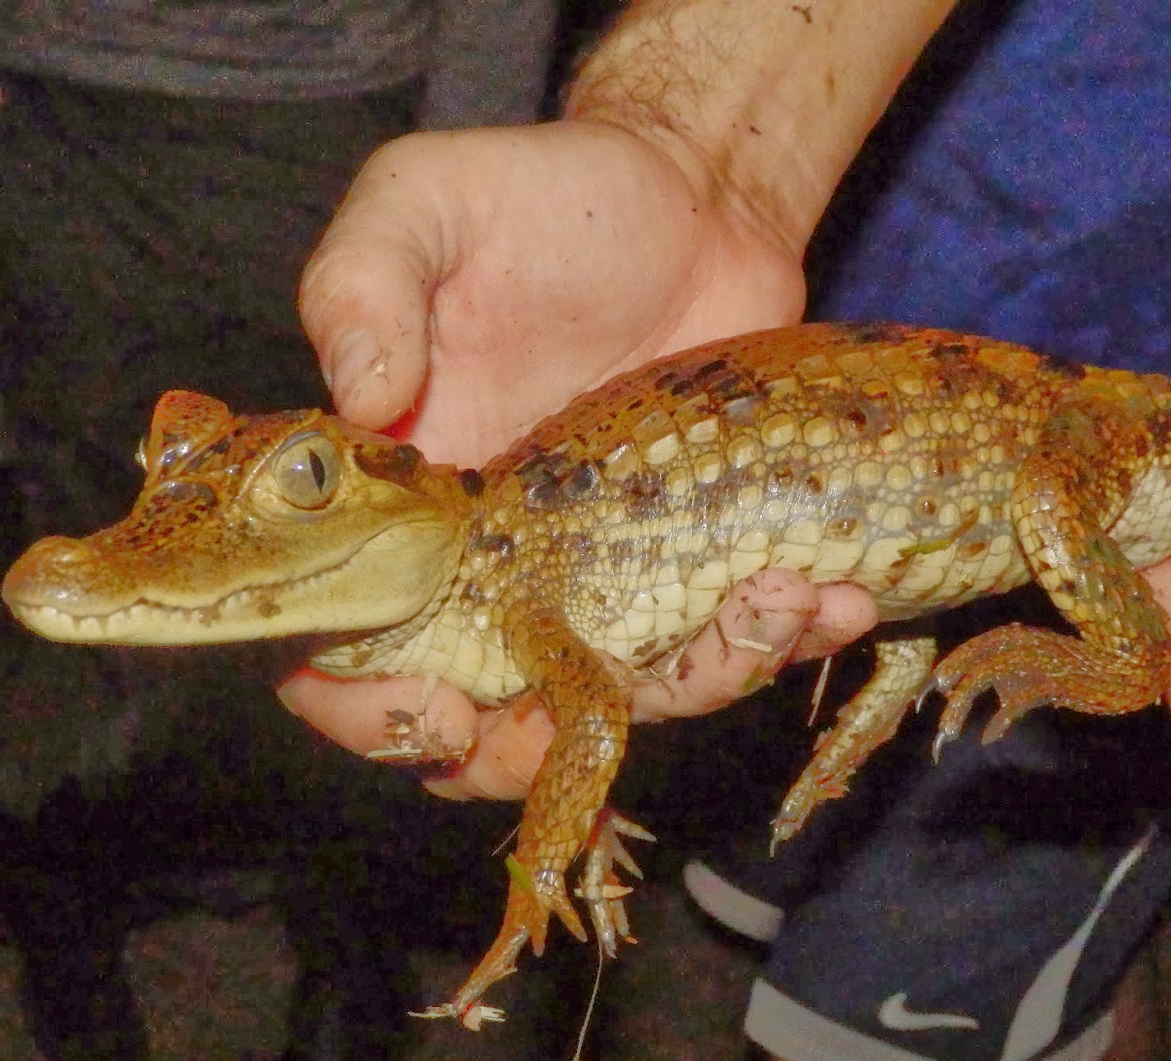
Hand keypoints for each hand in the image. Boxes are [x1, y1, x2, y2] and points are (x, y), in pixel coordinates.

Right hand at [284, 119, 877, 798]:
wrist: (688, 197)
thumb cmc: (538, 202)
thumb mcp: (424, 205)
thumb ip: (362, 284)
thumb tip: (358, 395)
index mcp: (399, 509)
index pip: (339, 646)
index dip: (365, 710)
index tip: (437, 717)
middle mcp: (490, 566)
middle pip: (478, 717)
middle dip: (529, 755)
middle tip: (586, 731)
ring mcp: (596, 578)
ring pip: (620, 699)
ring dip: (700, 686)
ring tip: (780, 604)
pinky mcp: (693, 566)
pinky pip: (722, 643)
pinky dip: (779, 642)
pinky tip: (831, 598)